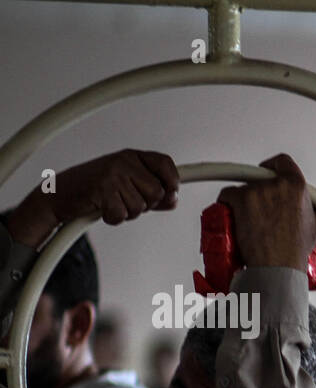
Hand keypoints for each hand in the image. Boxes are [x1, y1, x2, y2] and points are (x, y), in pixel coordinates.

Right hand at [6, 149, 178, 246]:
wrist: (57, 194)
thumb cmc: (92, 189)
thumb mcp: (126, 185)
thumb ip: (150, 191)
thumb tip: (173, 199)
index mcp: (131, 156)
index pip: (166, 163)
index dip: (173, 181)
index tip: (171, 193)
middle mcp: (123, 161)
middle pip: (157, 192)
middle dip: (145, 205)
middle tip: (124, 200)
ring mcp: (112, 174)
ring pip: (141, 207)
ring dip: (127, 213)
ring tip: (110, 202)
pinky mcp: (101, 189)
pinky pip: (122, 215)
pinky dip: (113, 218)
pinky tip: (101, 209)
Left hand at [216, 153, 315, 270]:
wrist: (277, 266)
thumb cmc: (294, 250)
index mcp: (297, 186)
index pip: (282, 161)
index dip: (274, 166)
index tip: (269, 172)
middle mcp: (276, 184)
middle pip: (260, 177)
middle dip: (258, 189)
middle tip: (259, 208)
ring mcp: (256, 191)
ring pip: (243, 188)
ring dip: (243, 201)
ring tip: (251, 222)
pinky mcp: (239, 199)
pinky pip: (227, 195)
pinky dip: (227, 205)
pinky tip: (235, 218)